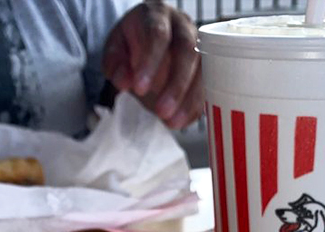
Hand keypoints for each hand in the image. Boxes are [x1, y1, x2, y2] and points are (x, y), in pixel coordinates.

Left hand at [103, 1, 202, 129]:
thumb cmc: (132, 43)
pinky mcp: (207, 66)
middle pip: (188, 50)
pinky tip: (183, 121)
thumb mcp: (115, 50)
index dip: (151, 62)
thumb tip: (124, 81)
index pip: (158, 34)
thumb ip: (115, 64)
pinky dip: (196, 106)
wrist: (147, 39)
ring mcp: (199, 45)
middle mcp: (183, 26)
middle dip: (176, 84)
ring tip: (172, 122)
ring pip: (203, 70)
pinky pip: (209, 86)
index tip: (139, 88)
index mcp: (157, 16)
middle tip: (161, 111)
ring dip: (189, 100)